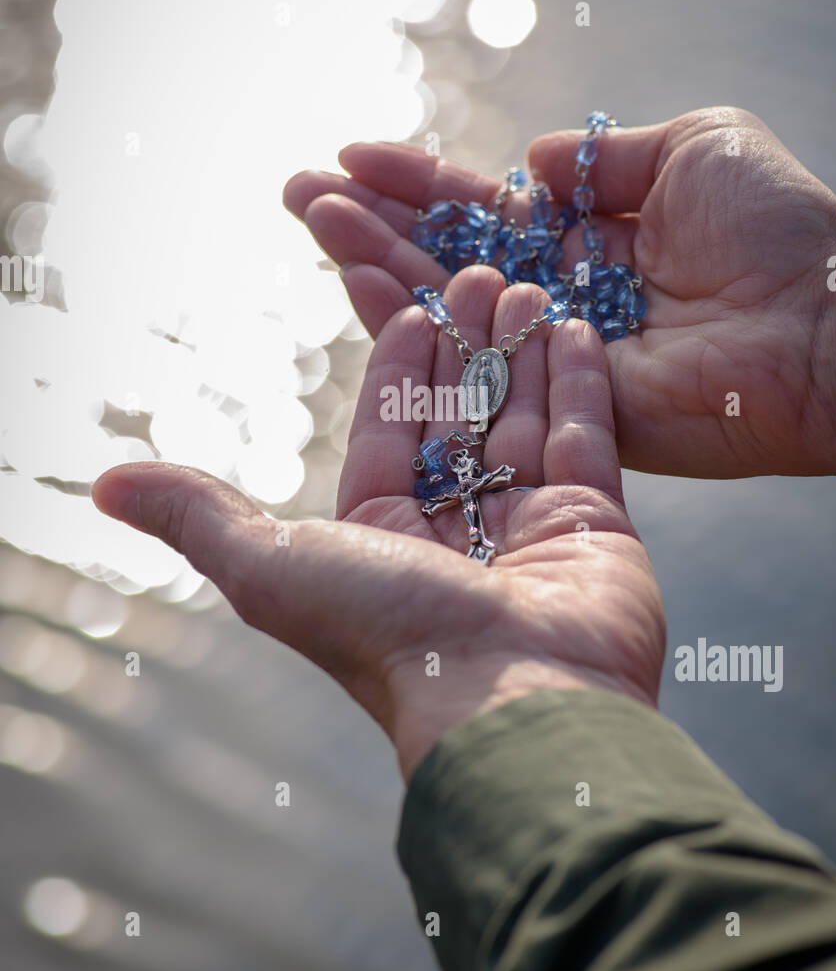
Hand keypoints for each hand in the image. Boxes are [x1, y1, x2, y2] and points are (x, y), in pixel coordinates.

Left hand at [92, 267, 664, 780]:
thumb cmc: (391, 631)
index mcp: (382, 537)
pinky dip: (579, 385)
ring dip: (521, 352)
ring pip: (522, 419)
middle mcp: (456, 530)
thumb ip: (200, 515)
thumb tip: (103, 486)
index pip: (389, 430)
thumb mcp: (273, 566)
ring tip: (524, 286)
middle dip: (465, 345)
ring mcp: (530, 527)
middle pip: (458, 415)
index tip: (410, 302)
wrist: (518, 696)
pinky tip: (570, 328)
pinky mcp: (597, 526)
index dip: (397, 365)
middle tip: (476, 274)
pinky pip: (586, 439)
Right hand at [283, 107, 835, 481]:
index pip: (485, 206)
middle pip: (446, 254)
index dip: (420, 180)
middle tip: (299, 188)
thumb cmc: (778, 230)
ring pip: (445, 306)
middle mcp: (561, 296)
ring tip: (311, 215)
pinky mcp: (553, 408)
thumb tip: (524, 164)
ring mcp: (552, 355)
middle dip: (373, 220)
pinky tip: (360, 283)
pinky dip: (416, 327)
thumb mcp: (697, 145)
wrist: (826, 327)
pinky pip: (472, 365)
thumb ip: (601, 158)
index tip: (354, 153)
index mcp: (595, 236)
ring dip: (372, 260)